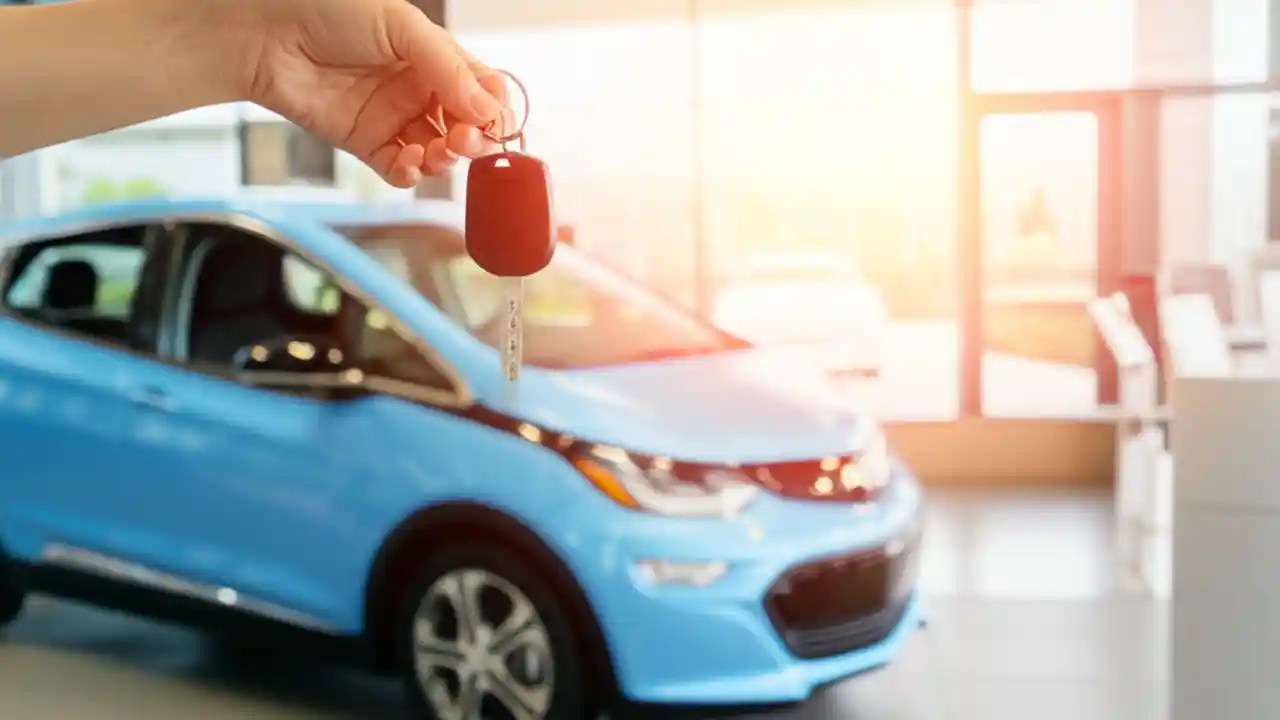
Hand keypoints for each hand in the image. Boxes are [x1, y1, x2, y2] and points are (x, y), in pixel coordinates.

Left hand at [244, 0, 507, 186]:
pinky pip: (402, 169)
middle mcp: (419, 90)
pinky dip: (413, 173)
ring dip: (446, 159)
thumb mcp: (401, 25)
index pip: (481, 90)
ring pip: (438, 153)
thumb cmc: (328, 9)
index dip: (492, 109)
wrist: (265, 33)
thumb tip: (488, 108)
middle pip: (465, 127)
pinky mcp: (367, 144)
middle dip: (473, 139)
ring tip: (437, 152)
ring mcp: (393, 119)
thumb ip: (447, 66)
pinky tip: (410, 162)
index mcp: (435, 57)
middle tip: (464, 140)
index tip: (490, 119)